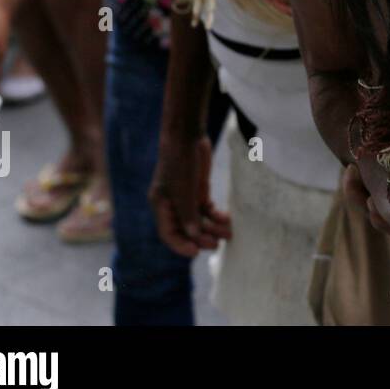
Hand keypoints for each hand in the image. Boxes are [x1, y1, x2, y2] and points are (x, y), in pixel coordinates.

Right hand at [149, 134, 231, 257]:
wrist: (186, 136)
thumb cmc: (179, 162)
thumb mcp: (183, 190)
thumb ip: (188, 214)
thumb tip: (194, 237)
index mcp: (161, 206)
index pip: (169, 233)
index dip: (181, 245)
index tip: (196, 252)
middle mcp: (172, 205)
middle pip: (186, 229)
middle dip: (202, 238)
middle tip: (217, 244)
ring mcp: (186, 198)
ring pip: (199, 220)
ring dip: (213, 228)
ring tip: (228, 233)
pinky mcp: (198, 190)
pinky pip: (207, 209)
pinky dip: (217, 215)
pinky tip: (227, 219)